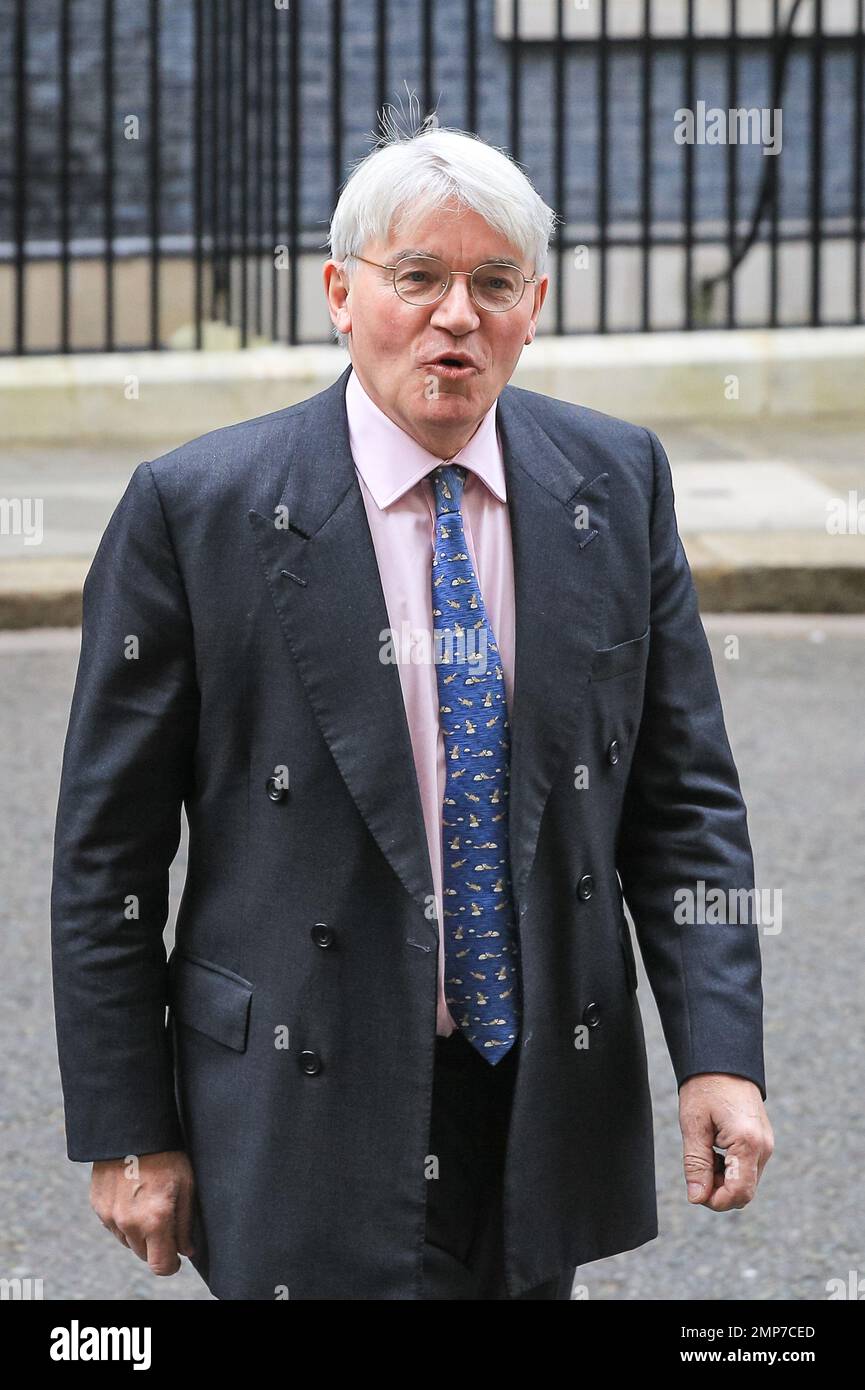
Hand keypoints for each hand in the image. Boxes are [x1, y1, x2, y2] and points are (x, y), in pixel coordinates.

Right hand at [90, 1149, 196, 1274]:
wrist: (131, 1129)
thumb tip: (186, 1251)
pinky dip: (124, 1220)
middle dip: (156, 1245)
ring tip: (149, 1202)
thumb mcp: (187, 1185)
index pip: (161, 1266)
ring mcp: (110, 1216)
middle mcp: (129, 1223)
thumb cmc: (166, 1154)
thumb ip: (186, 1223)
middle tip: (166, 1220)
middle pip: (144, 1255)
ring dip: (139, 1233)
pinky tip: (134, 1196)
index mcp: (155, 1219)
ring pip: (128, 1241)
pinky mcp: (98, 1206)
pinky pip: (113, 1226)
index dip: (172, 1265)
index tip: (177, 1256)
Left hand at [678, 1073, 773, 1211]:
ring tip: (704, 1152)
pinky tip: (715, 1149)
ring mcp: (767, 1144)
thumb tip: (696, 1198)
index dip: (715, 1201)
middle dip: (719, 1191)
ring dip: (724, 1179)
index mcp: (748, 1143)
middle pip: (744, 1192)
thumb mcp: (694, 1125)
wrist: (724, 1059)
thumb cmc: (705, 1087)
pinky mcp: (763, 1141)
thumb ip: (696, 1164)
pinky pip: (749, 1168)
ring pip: (747, 1182)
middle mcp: (764, 1147)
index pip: (739, 1193)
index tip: (695, 1191)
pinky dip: (731, 1169)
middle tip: (697, 1169)